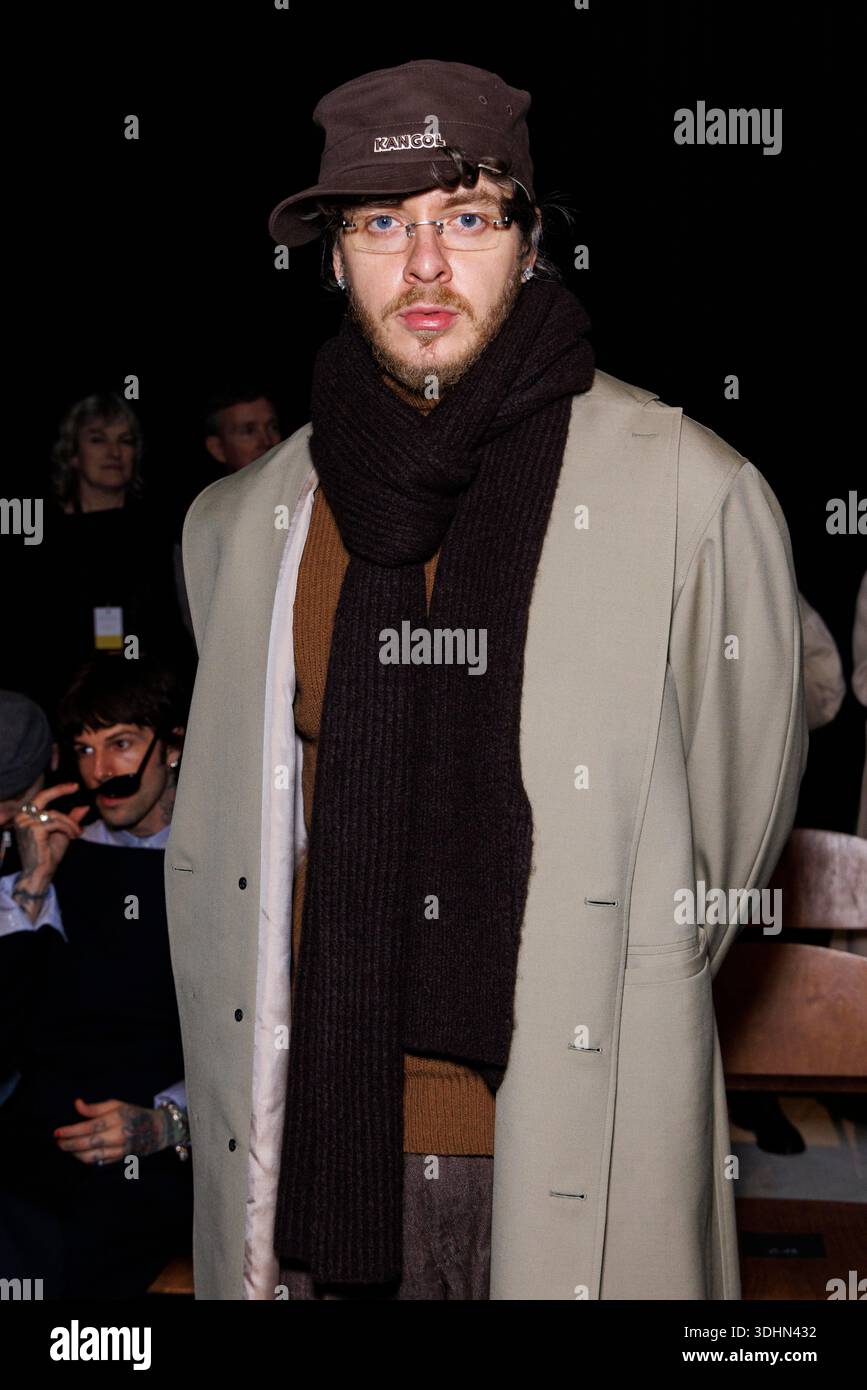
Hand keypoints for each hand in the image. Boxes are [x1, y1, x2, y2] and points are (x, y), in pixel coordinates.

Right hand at [14, 782, 88, 881]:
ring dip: (70, 823)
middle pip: (43, 797)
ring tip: (77, 832)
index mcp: (25, 817)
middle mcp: (21, 818)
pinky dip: (68, 828)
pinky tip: (73, 836)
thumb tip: (84, 806)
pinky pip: (57, 823)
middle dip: (60, 790)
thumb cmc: (48, 855)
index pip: (41, 797)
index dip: (57, 790)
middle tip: (75, 788)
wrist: (40, 873)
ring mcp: (25, 823)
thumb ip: (70, 819)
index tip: (73, 786)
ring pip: (55, 814)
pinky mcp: (33, 830)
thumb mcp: (62, 832)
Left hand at [53, 1097, 173, 1164]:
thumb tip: (77, 1104)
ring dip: (74, 1153)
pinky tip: (77, 1154)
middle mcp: (119, 1135)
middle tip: (57, 1142)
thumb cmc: (132, 1114)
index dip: (71, 1130)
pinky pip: (97, 1162)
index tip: (57, 1132)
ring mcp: (119, 1149)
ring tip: (65, 1147)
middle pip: (89, 1143)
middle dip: (69, 1144)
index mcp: (118, 1118)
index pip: (90, 1126)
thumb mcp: (117, 1104)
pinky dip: (84, 1159)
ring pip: (92, 1156)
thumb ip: (95, 1107)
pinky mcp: (118, 1159)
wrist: (155, 1130)